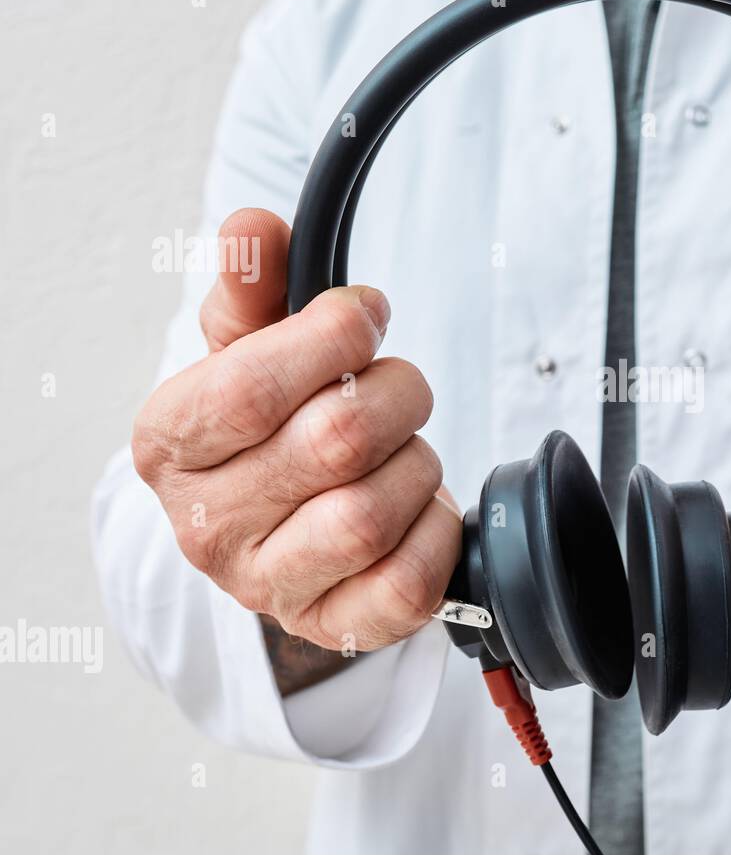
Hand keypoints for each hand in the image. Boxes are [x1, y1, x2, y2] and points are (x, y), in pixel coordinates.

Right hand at [132, 209, 459, 652]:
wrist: (288, 524)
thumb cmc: (271, 426)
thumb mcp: (250, 346)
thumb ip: (253, 284)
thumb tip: (256, 227)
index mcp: (169, 446)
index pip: (247, 390)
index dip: (328, 341)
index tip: (366, 316)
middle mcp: (206, 528)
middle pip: (335, 443)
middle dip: (394, 394)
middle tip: (396, 386)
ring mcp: (270, 587)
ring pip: (374, 512)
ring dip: (414, 461)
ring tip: (402, 450)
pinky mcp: (338, 627)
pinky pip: (410, 577)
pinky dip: (435, 527)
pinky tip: (419, 505)